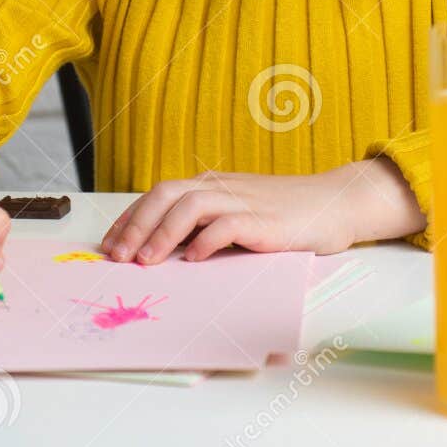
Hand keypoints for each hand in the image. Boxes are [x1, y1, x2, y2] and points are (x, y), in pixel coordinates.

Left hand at [102, 158, 426, 263]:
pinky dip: (205, 241)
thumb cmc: (287, 216)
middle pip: (165, 194)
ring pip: (189, 205)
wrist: (337, 203)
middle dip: (135, 225)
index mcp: (213, 185)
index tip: (109, 246)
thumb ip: (206, 227)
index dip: (129, 219)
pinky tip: (193, 260)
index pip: (158, 194)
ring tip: (147, 261)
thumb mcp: (239, 215)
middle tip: (118, 257)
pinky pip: (228, 224)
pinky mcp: (265, 220)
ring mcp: (244, 201)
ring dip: (161, 233)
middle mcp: (223, 187)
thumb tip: (163, 252)